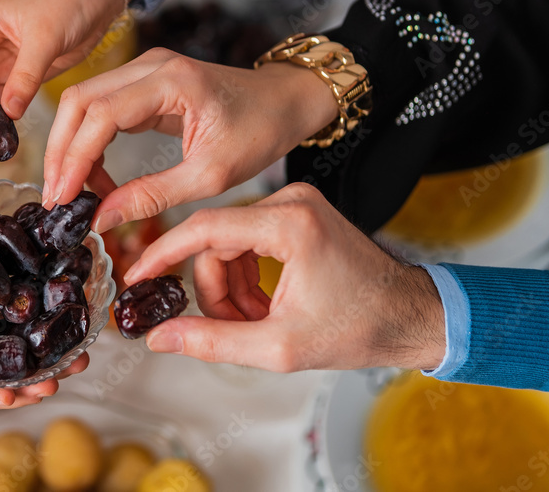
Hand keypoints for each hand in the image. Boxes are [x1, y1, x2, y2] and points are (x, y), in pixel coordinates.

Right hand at [42, 48, 336, 232]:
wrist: (287, 101)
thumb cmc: (259, 132)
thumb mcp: (210, 176)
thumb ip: (152, 196)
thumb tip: (101, 219)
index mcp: (172, 81)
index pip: (101, 114)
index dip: (74, 157)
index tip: (64, 197)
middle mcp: (152, 65)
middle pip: (80, 100)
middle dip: (61, 150)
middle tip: (56, 197)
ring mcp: (146, 68)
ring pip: (84, 100)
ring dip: (71, 145)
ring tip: (73, 191)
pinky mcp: (145, 81)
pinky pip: (102, 106)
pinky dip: (90, 140)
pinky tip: (95, 175)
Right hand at [123, 184, 445, 372]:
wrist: (411, 316)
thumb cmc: (361, 327)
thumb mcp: (280, 346)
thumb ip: (212, 341)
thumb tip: (158, 337)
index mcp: (289, 224)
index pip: (203, 228)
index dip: (163, 255)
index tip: (138, 276)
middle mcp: (291, 202)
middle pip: (214, 241)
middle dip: (213, 290)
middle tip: (231, 327)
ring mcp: (295, 204)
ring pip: (228, 242)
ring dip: (230, 287)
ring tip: (255, 321)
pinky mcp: (297, 213)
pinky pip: (247, 240)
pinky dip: (246, 276)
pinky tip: (265, 305)